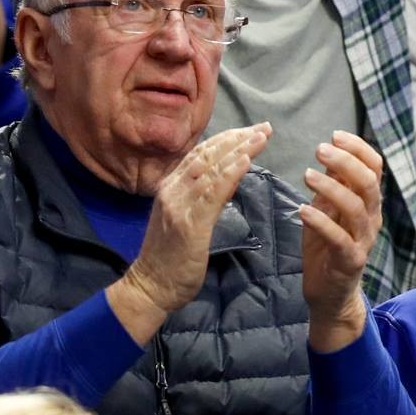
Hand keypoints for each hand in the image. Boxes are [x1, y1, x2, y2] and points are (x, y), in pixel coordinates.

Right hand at [115, 125, 269, 328]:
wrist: (150, 287)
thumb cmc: (171, 256)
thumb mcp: (187, 216)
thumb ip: (205, 194)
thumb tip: (230, 175)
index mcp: (171, 185)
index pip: (201, 153)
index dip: (227, 138)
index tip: (252, 130)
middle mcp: (173, 189)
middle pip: (209, 154)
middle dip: (238, 138)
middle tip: (265, 127)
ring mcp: (179, 205)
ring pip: (212, 169)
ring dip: (240, 150)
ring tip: (262, 137)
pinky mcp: (189, 224)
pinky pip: (212, 193)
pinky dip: (230, 174)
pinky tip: (246, 161)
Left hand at [301, 130, 382, 352]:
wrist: (330, 294)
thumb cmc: (327, 248)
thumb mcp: (328, 210)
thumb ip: (332, 186)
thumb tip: (329, 154)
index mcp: (368, 202)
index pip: (375, 167)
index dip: (358, 148)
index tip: (335, 135)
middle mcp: (371, 218)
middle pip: (369, 183)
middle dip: (346, 162)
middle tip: (321, 149)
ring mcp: (363, 240)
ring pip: (357, 208)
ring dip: (332, 188)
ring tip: (307, 174)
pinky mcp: (350, 261)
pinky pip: (339, 239)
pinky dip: (321, 222)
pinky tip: (302, 210)